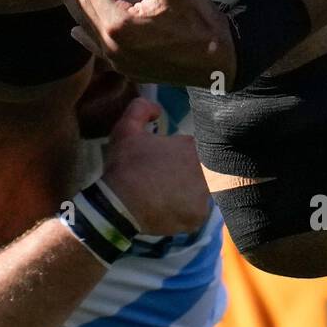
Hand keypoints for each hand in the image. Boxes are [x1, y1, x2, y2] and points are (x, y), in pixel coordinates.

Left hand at [60, 0, 235, 85]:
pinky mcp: (123, 66)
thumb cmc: (201, 23)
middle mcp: (109, 43)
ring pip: (82, 22)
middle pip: (77, 3)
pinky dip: (84, 28)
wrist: (218, 65)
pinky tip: (75, 27)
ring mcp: (114, 58)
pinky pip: (94, 44)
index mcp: (118, 23)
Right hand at [99, 97, 209, 235]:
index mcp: (193, 147)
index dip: (183, 153)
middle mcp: (206, 171)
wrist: (120, 204)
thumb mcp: (126, 129)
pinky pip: (195, 213)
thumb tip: (158, 109)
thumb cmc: (126, 165)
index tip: (170, 160)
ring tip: (168, 195)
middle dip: (189, 172)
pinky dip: (184, 212)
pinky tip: (168, 209)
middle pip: (204, 170)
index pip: (199, 147)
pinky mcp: (198, 217)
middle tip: (168, 178)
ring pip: (201, 192)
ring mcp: (204, 196)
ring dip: (189, 192)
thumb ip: (141, 109)